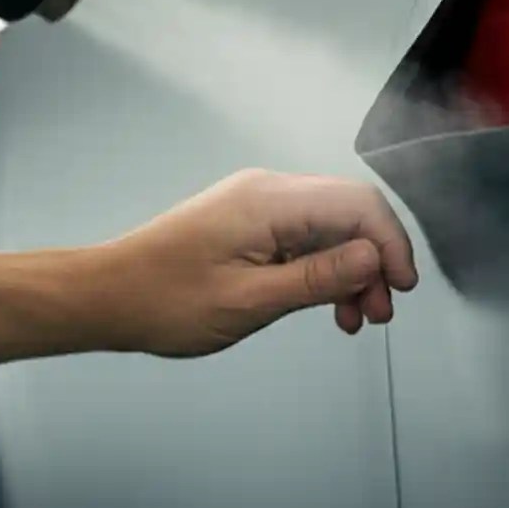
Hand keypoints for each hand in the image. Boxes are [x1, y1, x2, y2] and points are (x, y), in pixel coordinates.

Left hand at [86, 169, 418, 356]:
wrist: (107, 296)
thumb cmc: (164, 300)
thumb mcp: (249, 300)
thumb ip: (317, 277)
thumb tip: (373, 258)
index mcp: (269, 201)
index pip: (357, 204)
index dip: (390, 243)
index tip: (401, 286)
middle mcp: (269, 191)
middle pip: (350, 213)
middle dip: (375, 260)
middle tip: (379, 311)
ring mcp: (260, 205)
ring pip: (332, 228)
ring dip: (353, 270)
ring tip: (356, 316)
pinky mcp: (253, 223)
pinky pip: (307, 237)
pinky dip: (327, 269)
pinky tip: (330, 304)